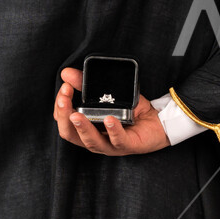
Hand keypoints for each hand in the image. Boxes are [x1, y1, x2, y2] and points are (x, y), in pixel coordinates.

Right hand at [54, 67, 170, 155]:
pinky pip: (119, 140)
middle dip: (64, 117)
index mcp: (89, 128)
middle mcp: (97, 139)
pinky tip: (109, 119)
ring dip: (82, 128)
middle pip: (72, 135)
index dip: (60, 107)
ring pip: (92, 142)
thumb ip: (87, 84)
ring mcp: (112, 145)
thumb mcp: (109, 94)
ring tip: (76, 114)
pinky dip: (113, 130)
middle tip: (63, 100)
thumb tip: (67, 73)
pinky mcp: (130, 145)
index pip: (65, 122)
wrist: (160, 121)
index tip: (64, 88)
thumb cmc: (133, 111)